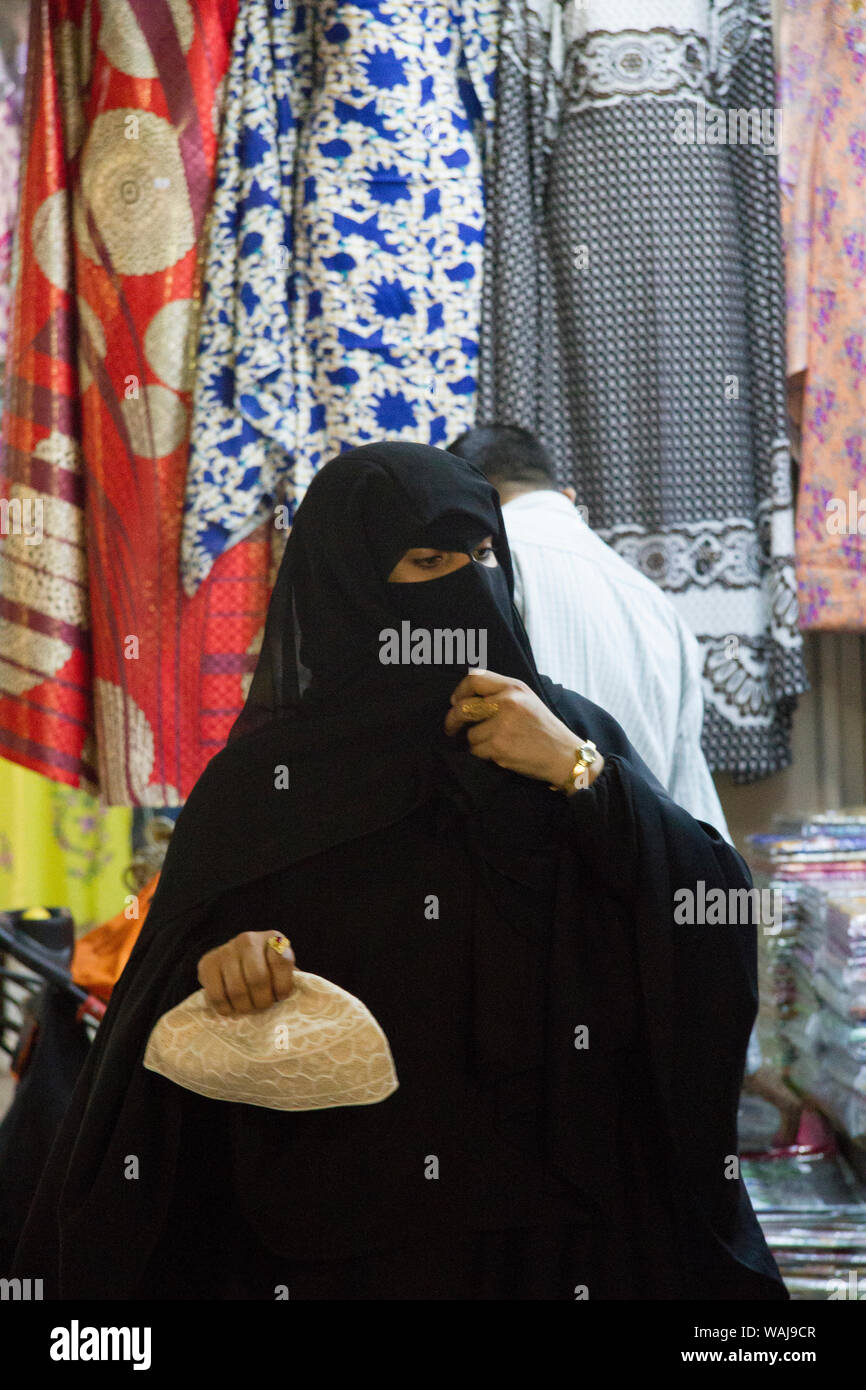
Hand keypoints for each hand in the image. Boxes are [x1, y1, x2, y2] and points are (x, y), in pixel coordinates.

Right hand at [197, 930, 295, 1015]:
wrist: (235, 962)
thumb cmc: (267, 972)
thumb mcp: (282, 971)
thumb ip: (290, 980)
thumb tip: (301, 1001)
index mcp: (273, 939)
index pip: (281, 962)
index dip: (283, 986)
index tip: (281, 996)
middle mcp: (249, 939)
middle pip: (257, 979)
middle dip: (263, 1001)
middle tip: (263, 1007)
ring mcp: (226, 949)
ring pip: (236, 990)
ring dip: (245, 1007)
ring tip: (248, 1008)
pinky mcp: (207, 963)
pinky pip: (216, 994)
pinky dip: (226, 1008)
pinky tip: (231, 1007)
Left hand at [444, 669, 603, 791]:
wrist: (565, 756)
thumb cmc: (545, 729)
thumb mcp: (527, 701)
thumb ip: (502, 694)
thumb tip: (466, 697)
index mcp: (514, 687)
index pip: (475, 679)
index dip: (460, 691)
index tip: (456, 702)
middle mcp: (508, 702)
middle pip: (463, 708)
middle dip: (452, 721)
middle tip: (452, 729)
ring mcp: (503, 724)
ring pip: (470, 734)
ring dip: (476, 743)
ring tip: (495, 744)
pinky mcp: (499, 745)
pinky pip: (477, 750)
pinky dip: (484, 754)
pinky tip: (501, 753)